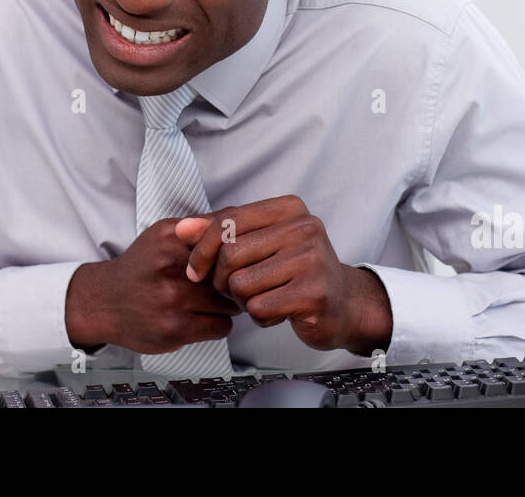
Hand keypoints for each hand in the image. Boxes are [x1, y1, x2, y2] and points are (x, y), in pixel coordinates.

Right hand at [64, 218, 241, 353]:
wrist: (103, 301)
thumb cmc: (141, 267)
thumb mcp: (164, 234)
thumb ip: (200, 225)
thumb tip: (238, 217)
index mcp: (171, 238)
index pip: (225, 241)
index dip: (234, 253)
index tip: (232, 260)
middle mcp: (170, 267)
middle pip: (230, 274)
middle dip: (231, 281)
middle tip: (222, 284)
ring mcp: (172, 299)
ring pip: (229, 303)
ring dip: (226, 305)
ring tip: (211, 302)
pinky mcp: (174, 329)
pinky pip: (221, 326)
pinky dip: (217, 323)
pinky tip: (202, 317)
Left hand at [174, 195, 392, 354]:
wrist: (342, 304)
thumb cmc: (294, 271)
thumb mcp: (261, 242)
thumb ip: (221, 232)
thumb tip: (181, 228)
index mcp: (289, 208)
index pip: (228, 220)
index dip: (202, 248)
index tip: (194, 271)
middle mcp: (304, 227)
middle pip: (231, 254)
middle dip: (222, 280)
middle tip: (236, 290)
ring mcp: (312, 260)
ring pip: (241, 284)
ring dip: (242, 300)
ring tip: (262, 298)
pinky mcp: (314, 293)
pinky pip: (259, 308)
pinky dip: (260, 316)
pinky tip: (278, 311)